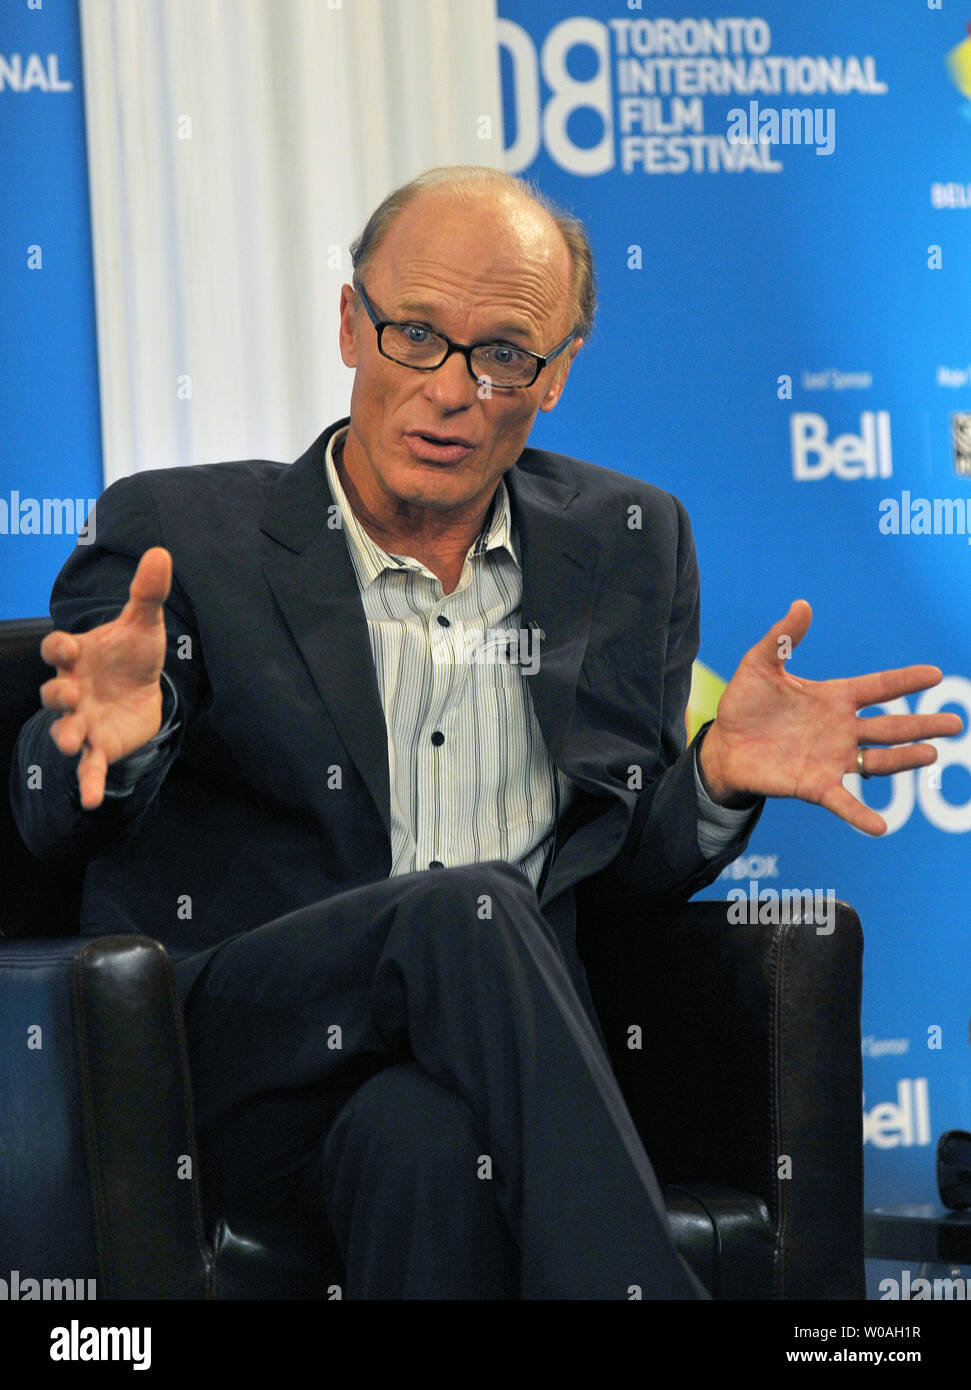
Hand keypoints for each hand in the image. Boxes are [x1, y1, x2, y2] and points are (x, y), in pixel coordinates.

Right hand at [40, 547, 172, 810]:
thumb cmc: (132, 654)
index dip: (58, 647)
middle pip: (55, 692)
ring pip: (65, 729)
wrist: (145, 689)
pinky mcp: (99, 745)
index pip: (57, 649)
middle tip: (70, 694)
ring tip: (70, 743)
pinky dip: (88, 784)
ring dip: (65, 735)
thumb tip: (162, 551)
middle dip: (59, 694)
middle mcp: (73, 688)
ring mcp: (83, 719)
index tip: (65, 646)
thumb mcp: (143, 623)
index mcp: (78, 655)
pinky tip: (92, 802)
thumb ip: (147, 592)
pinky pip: (89, 767)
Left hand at [697, 599, 963, 835]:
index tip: (935, 674)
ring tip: (931, 755)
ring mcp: (831, 759)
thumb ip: (782, 638)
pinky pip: (843, 801)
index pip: (878, 688)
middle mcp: (841, 729)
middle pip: (890, 726)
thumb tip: (802, 604)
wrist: (722, 745)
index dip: (904, 681)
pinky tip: (880, 827)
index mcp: (833, 698)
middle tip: (955, 723)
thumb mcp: (760, 665)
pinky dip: (860, 814)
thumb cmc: (744, 704)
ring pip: (877, 761)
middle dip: (921, 725)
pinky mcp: (814, 785)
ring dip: (904, 760)